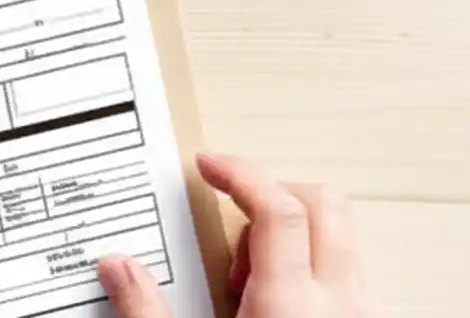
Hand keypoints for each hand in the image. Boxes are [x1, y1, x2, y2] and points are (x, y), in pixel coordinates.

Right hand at [96, 153, 377, 317]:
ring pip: (342, 241)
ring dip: (295, 238)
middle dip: (273, 195)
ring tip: (250, 280)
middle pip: (323, 205)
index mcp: (291, 302)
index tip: (210, 166)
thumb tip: (117, 268)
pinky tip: (280, 309)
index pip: (277, 206)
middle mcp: (341, 303)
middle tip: (231, 222)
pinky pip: (352, 279)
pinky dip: (316, 273)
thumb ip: (147, 310)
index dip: (240, 173)